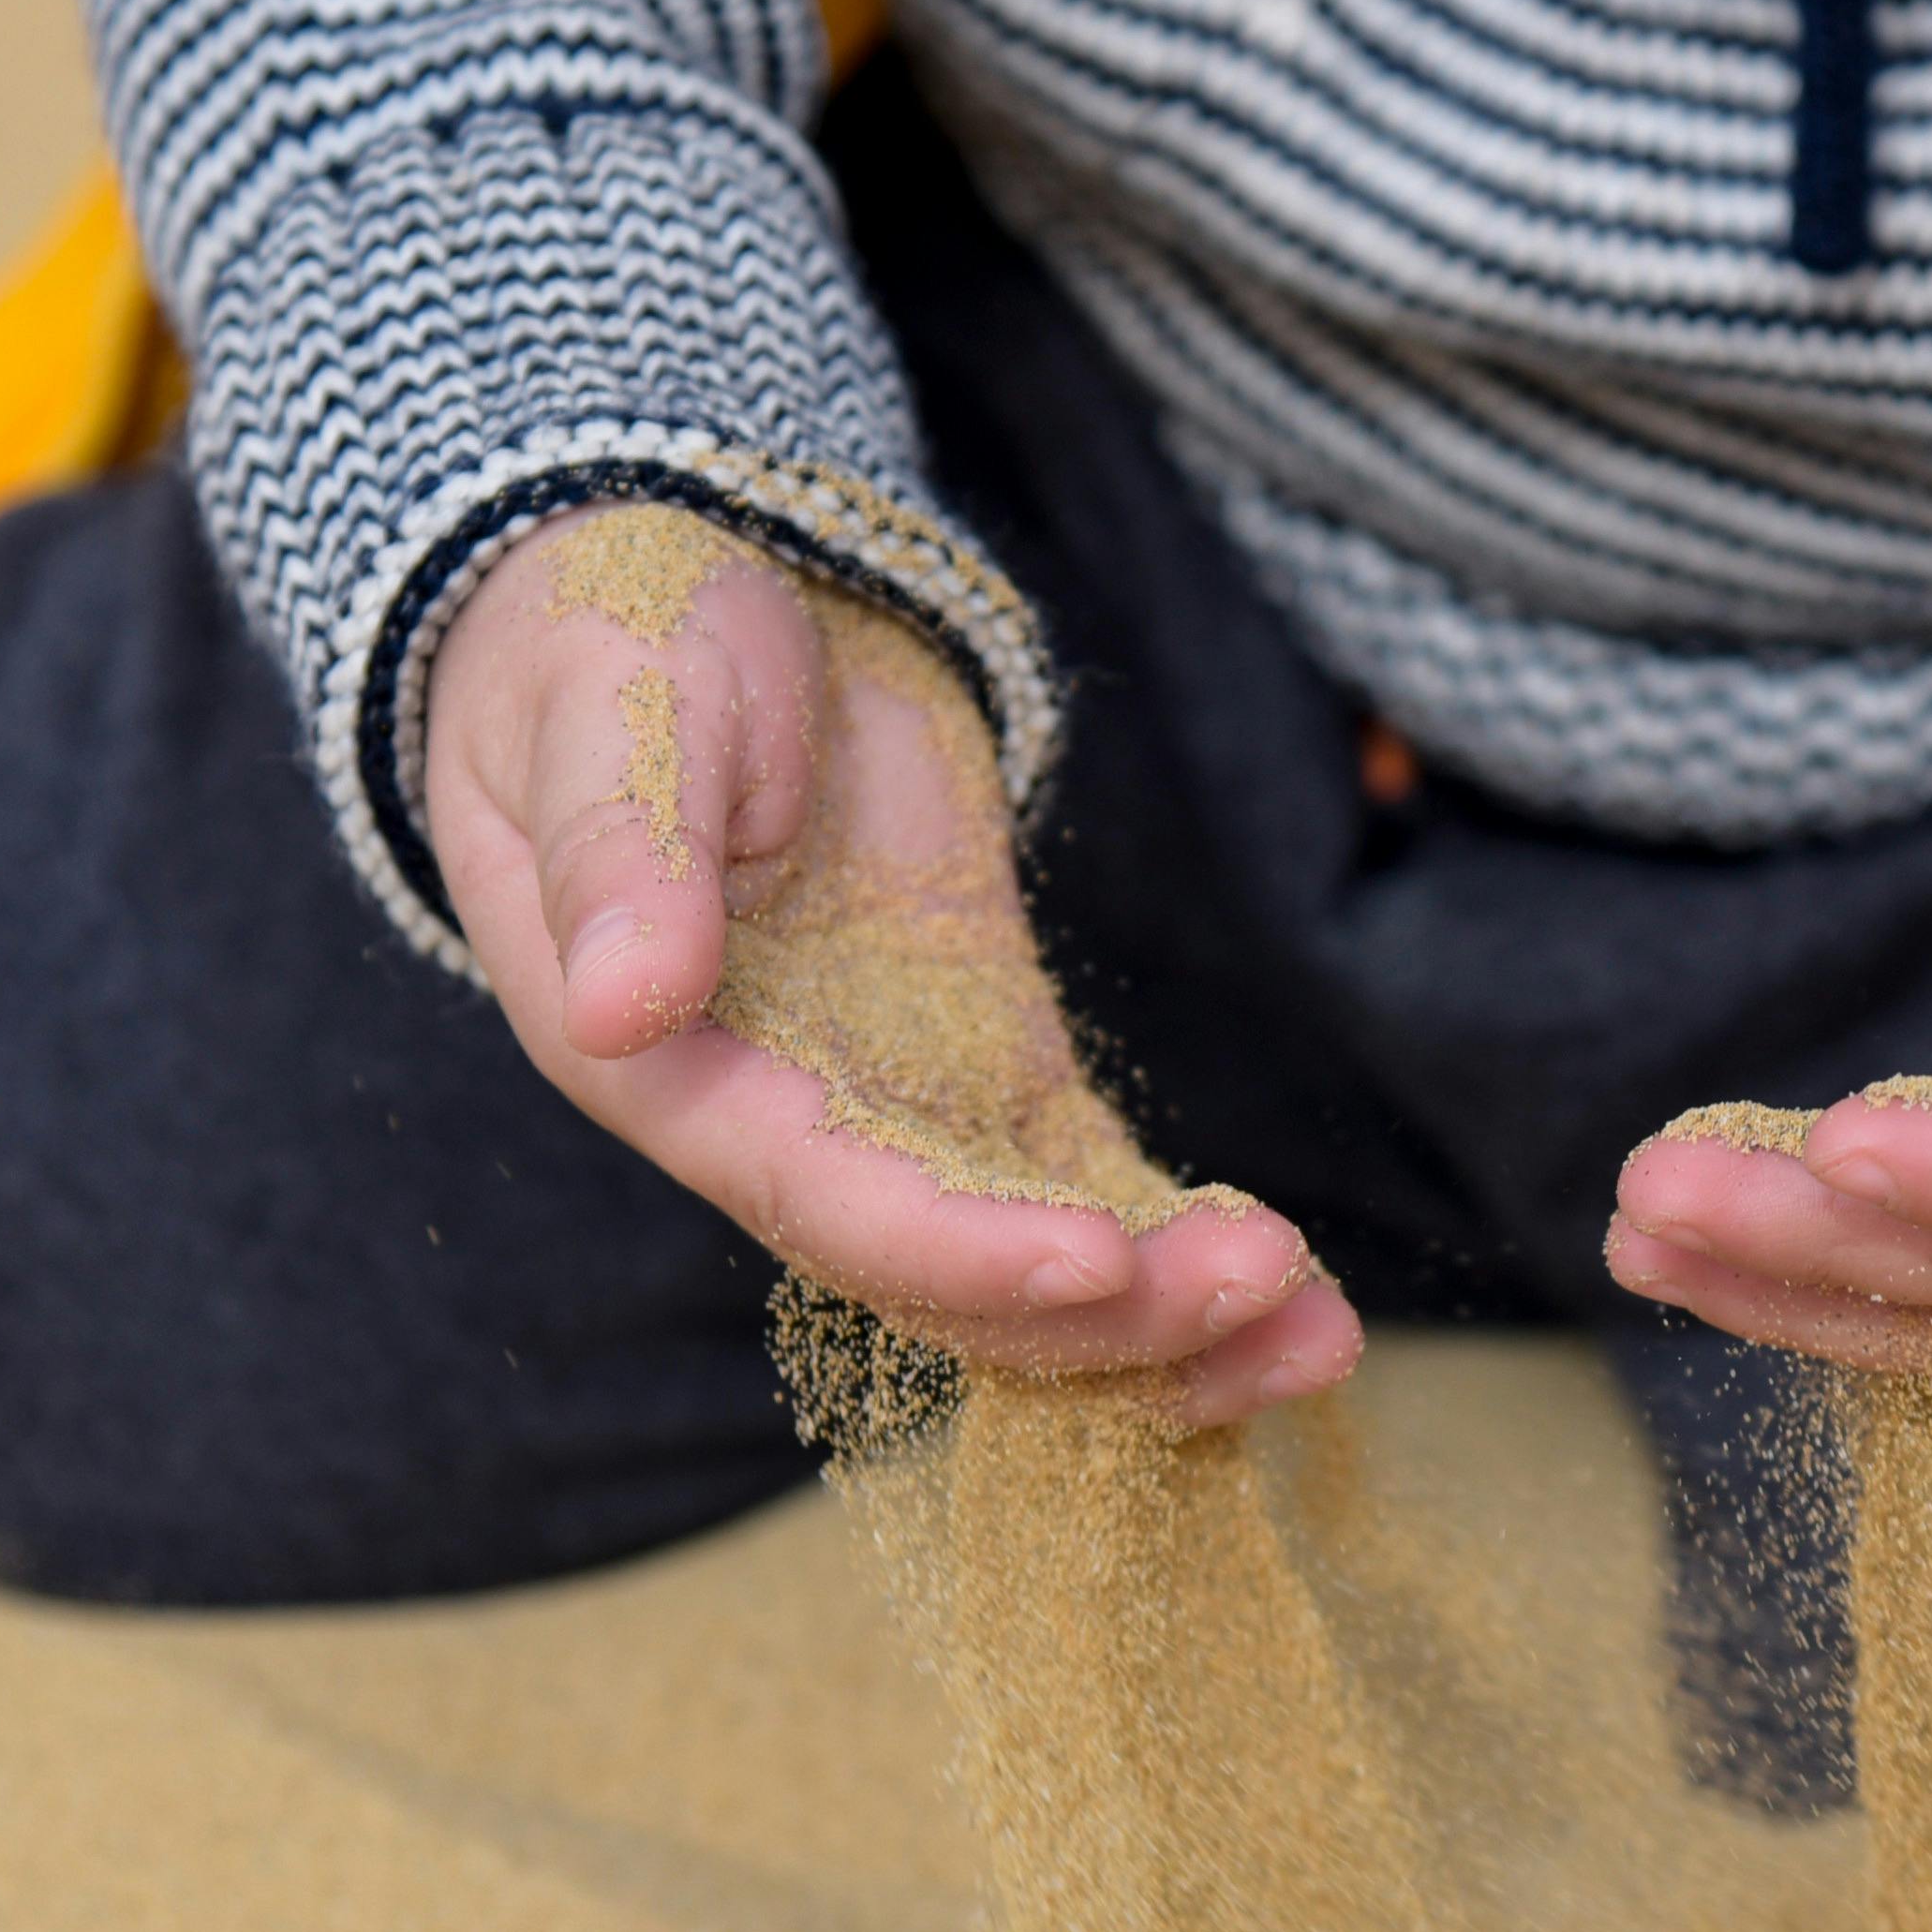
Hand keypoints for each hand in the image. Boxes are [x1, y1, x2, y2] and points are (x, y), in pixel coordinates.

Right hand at [423, 516, 1356, 1422]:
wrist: (701, 592)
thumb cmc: (616, 641)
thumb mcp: (611, 712)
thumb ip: (622, 855)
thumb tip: (617, 1007)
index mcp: (665, 1067)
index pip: (824, 1198)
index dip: (960, 1248)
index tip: (1099, 1263)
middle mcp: (777, 1125)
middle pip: (947, 1274)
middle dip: (1105, 1312)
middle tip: (1269, 1292)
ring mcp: (896, 1102)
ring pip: (1028, 1265)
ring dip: (1167, 1322)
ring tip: (1320, 1339)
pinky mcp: (988, 1062)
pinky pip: (1087, 1189)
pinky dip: (1180, 1252)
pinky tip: (1306, 1311)